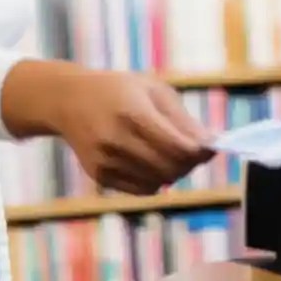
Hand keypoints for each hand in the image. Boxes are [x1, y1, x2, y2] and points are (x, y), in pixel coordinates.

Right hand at [53, 69, 214, 195]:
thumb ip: (183, 120)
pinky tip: (151, 162)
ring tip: (171, 153)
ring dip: (174, 172)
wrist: (69, 100)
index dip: (201, 151)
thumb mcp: (153, 91)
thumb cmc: (119, 90)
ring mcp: (106, 161)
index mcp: (133, 113)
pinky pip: (143, 190)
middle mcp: (117, 140)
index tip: (210, 147)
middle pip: (171, 168)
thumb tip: (211, 146)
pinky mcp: (100, 176)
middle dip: (190, 163)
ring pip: (160, 183)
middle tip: (193, 151)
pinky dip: (156, 181)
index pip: (178, 147)